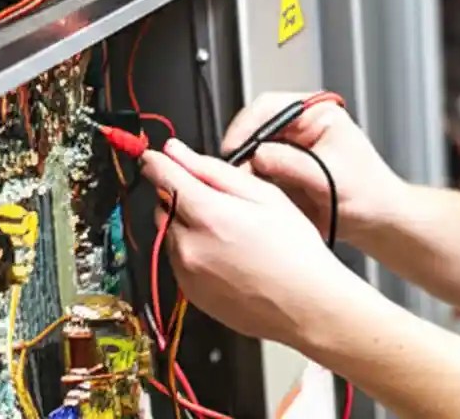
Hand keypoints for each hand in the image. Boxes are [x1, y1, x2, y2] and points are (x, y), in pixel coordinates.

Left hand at [141, 139, 381, 345]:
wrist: (306, 306)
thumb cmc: (295, 250)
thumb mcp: (266, 197)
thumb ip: (215, 171)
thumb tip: (178, 153)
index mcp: (208, 215)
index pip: (162, 177)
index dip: (156, 161)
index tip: (153, 156)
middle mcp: (189, 245)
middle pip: (163, 205)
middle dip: (179, 195)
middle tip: (218, 200)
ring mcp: (186, 273)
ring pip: (169, 233)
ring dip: (186, 224)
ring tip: (230, 233)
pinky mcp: (189, 293)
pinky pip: (178, 261)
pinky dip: (193, 251)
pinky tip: (227, 256)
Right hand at [221, 92, 405, 241]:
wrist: (376, 221)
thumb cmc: (369, 194)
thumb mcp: (330, 177)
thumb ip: (292, 164)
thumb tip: (257, 156)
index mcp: (318, 113)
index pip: (269, 106)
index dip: (247, 125)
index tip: (235, 147)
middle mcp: (301, 127)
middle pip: (254, 128)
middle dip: (242, 151)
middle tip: (236, 173)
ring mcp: (291, 149)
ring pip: (252, 152)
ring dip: (245, 169)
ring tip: (246, 187)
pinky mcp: (284, 171)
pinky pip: (257, 173)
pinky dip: (252, 183)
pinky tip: (255, 196)